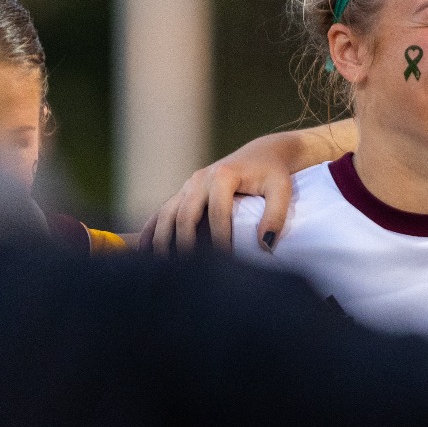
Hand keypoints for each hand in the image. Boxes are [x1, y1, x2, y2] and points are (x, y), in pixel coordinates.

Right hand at [142, 136, 302, 253]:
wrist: (261, 155)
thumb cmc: (273, 174)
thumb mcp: (282, 190)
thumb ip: (276, 215)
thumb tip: (264, 246)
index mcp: (223, 175)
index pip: (217, 212)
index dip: (219, 239)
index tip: (225, 262)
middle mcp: (200, 179)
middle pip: (185, 215)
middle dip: (186, 244)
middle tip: (191, 271)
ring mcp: (188, 185)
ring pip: (167, 214)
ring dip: (163, 241)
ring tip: (164, 267)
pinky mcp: (183, 192)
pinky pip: (162, 212)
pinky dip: (152, 231)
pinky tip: (146, 251)